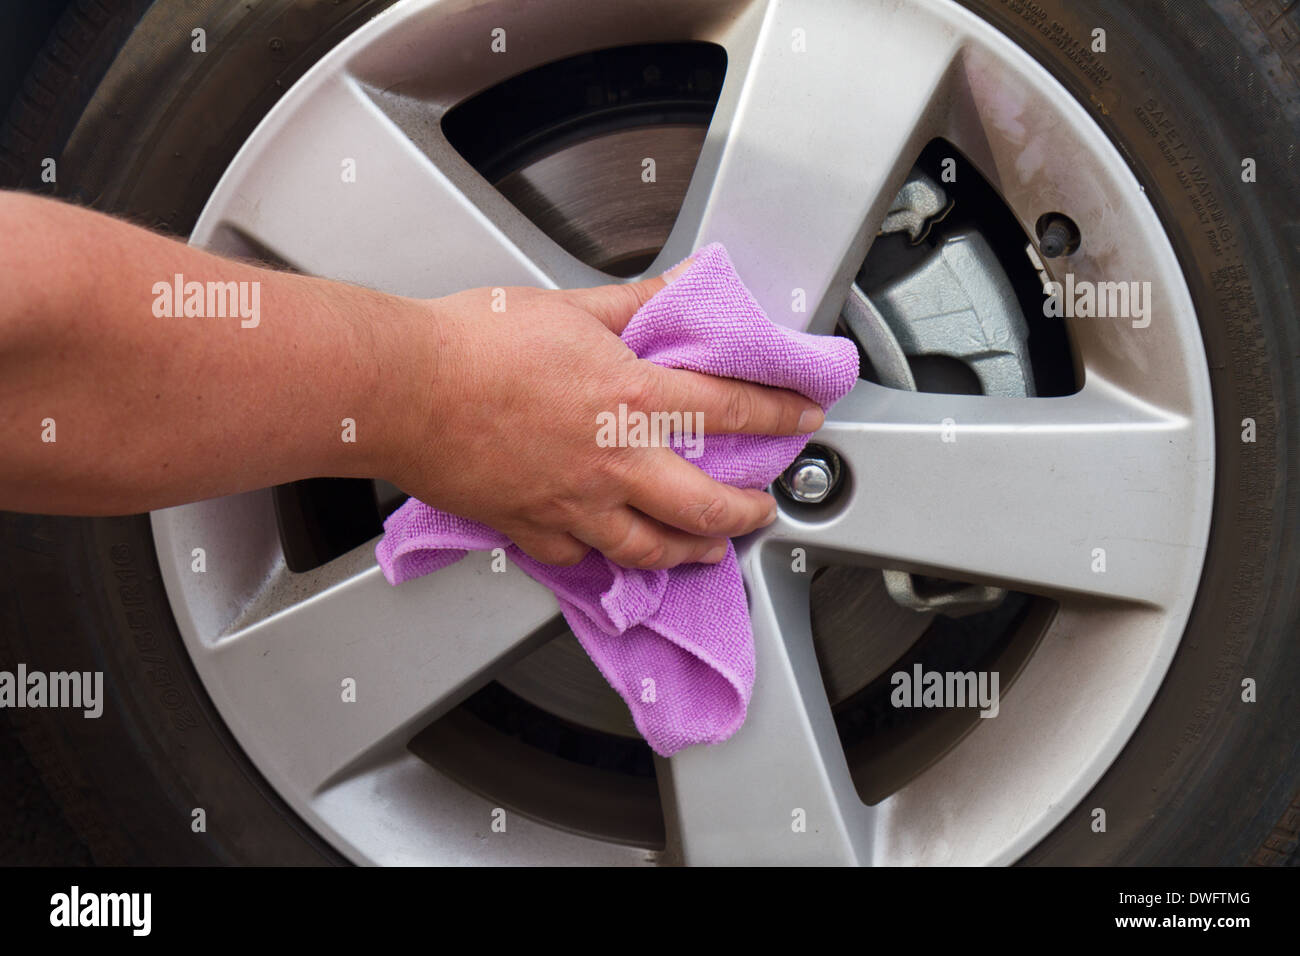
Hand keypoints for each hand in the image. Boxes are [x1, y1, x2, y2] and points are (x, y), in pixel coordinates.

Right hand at [388, 267, 824, 568]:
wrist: (400, 388)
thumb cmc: (472, 345)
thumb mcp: (571, 306)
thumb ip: (638, 302)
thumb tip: (686, 283)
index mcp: (629, 399)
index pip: (730, 409)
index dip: (779, 413)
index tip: (804, 417)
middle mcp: (611, 462)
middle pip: (704, 505)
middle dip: (747, 511)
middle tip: (763, 508)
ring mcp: (572, 504)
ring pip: (649, 548)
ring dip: (690, 551)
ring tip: (708, 548)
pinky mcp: (529, 528)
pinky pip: (578, 559)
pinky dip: (602, 560)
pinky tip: (611, 554)